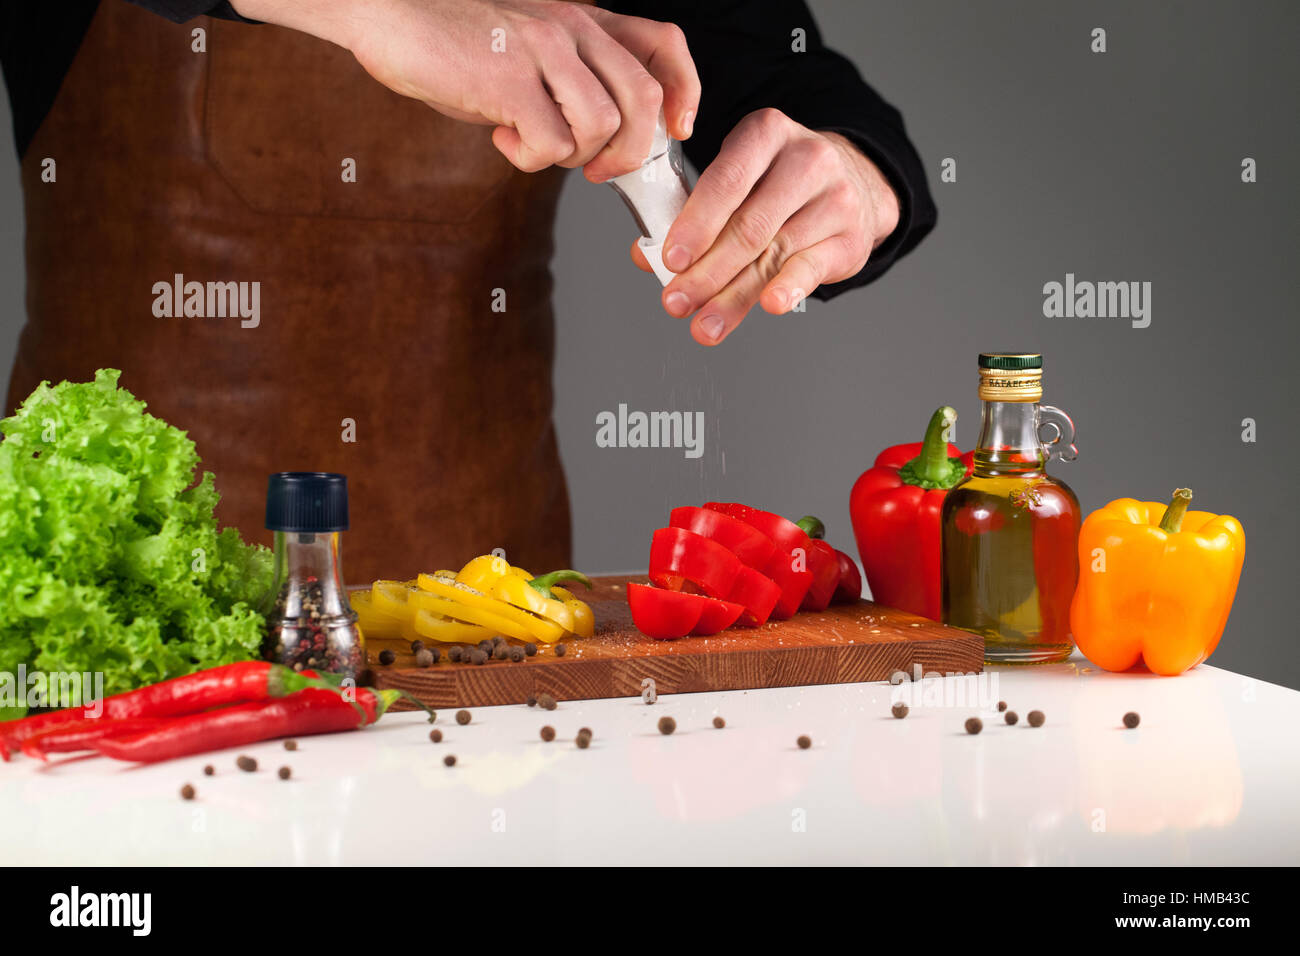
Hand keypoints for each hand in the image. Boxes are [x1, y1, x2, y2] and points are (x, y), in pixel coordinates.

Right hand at [231, 0, 699, 179]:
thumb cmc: (453, 41)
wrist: (390, 15)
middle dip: (629, 150)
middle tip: (597, 168)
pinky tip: (502, 138)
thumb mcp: (527, 49)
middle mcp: (571, 27)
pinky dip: (530, 158)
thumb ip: (569, 79)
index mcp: (582, 19)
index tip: (677, 127)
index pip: (662, 44)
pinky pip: (550, 142)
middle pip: (642, 98)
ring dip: (572, 154)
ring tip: (533, 142)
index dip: (683, 91)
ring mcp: (541, 50)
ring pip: (601, 125)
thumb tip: (600, 139)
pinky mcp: (509, 79)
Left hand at [633, 109, 900, 345]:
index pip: (726, 180)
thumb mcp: (737, 179)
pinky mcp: (850, 238)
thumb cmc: (778, 183)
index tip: (670, 260)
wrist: (851, 183)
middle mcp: (805, 160)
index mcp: (765, 134)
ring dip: (733, 296)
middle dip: (706, 271)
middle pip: (748, 226)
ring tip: (704, 325)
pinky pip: (812, 268)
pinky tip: (769, 305)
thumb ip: (692, 214)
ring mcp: (834, 199)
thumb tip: (645, 256)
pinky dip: (788, 289)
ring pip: (773, 255)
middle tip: (676, 301)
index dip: (696, 224)